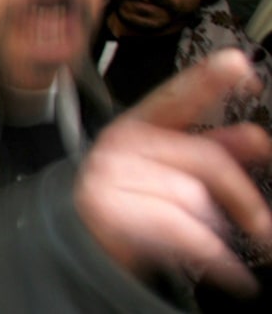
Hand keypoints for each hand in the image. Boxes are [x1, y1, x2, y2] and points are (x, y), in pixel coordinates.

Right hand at [75, 49, 271, 295]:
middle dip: (243, 198)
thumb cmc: (131, 198)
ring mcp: (112, 175)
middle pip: (206, 159)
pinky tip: (229, 268)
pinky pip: (184, 231)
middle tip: (263, 225)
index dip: (208, 80)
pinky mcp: (112, 211)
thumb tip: (255, 138)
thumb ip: (212, 146)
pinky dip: (215, 256)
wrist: (80, 237)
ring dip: (214, 228)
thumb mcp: (168, 167)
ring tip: (214, 242)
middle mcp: (123, 143)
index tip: (239, 64)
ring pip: (194, 198)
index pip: (178, 97)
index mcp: (140, 123)